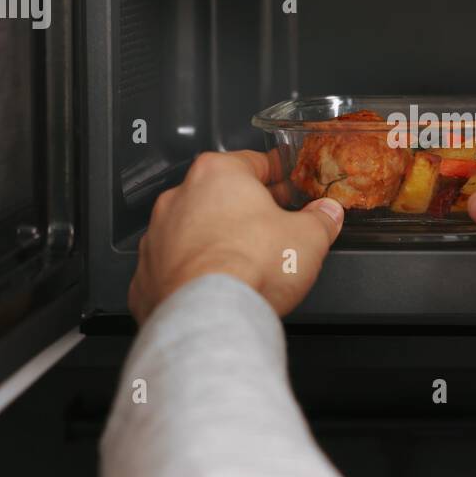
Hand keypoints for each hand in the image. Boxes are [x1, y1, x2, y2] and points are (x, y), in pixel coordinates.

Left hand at [127, 151, 343, 323]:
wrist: (210, 314)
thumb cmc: (250, 266)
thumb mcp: (309, 237)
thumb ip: (321, 219)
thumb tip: (327, 213)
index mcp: (218, 174)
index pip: (254, 162)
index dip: (277, 175)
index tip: (287, 184)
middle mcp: (180, 198)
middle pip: (220, 195)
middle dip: (246, 209)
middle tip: (273, 226)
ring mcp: (159, 235)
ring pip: (194, 229)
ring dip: (217, 239)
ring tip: (245, 261)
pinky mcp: (147, 273)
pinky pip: (176, 264)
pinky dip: (195, 270)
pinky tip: (216, 285)